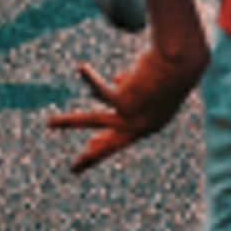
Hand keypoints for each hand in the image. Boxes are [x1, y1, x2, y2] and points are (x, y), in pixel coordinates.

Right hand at [47, 33, 208, 172]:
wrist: (181, 61)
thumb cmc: (173, 65)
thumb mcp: (152, 78)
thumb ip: (133, 82)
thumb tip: (117, 78)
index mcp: (151, 123)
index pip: (122, 136)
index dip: (105, 139)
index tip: (91, 144)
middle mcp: (140, 126)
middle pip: (110, 145)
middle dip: (90, 157)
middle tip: (74, 169)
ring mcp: (131, 116)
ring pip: (94, 121)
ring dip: (70, 123)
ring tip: (49, 123)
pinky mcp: (123, 103)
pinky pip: (98, 91)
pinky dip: (90, 78)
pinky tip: (82, 69)